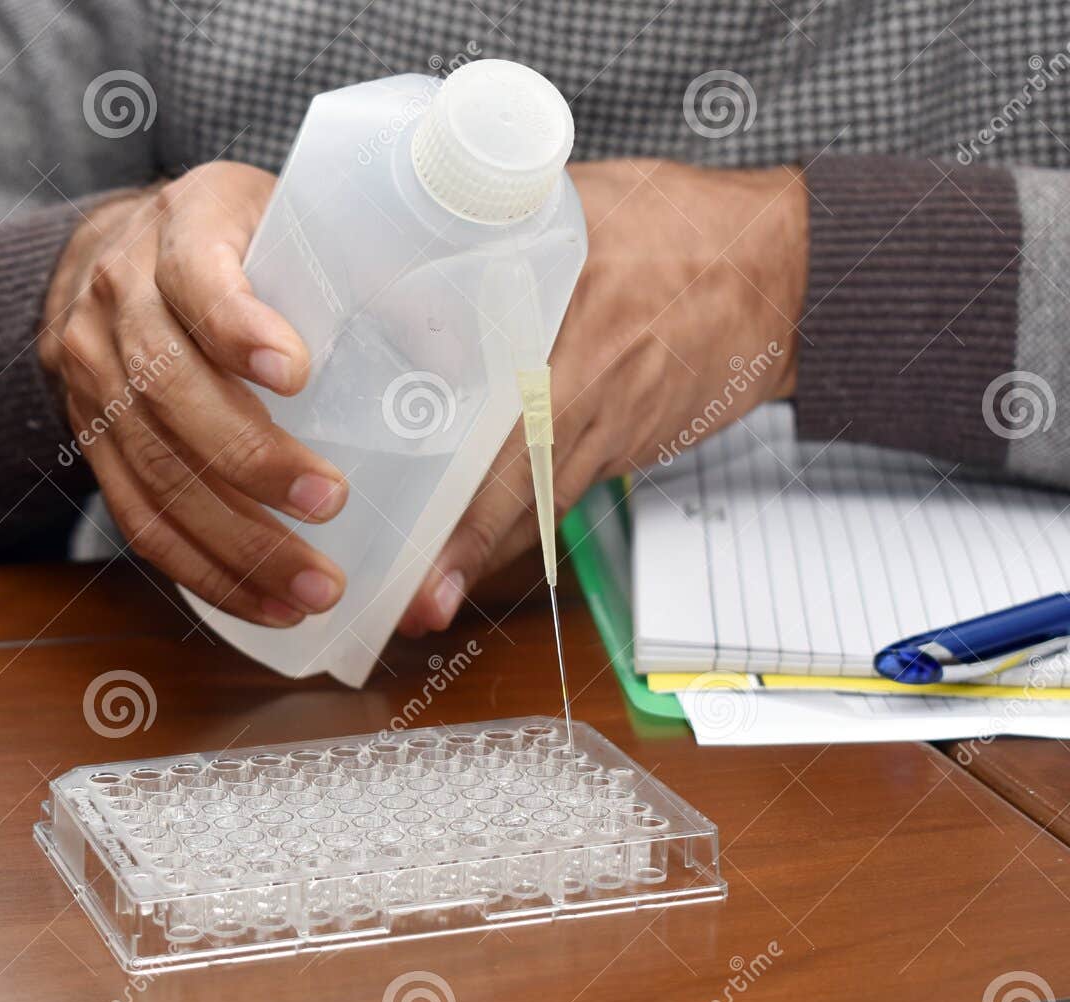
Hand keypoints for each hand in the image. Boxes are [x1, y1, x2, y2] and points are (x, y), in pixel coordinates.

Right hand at [39, 162, 348, 627]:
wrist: (124, 253)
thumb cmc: (244, 242)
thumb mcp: (296, 222)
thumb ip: (363, 275)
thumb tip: (469, 366)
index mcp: (182, 227)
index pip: (198, 278)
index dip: (240, 329)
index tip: (299, 375)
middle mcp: (120, 298)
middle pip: (168, 389)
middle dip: (252, 459)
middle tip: (330, 503)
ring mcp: (93, 373)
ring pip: (154, 470)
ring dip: (237, 541)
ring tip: (315, 587)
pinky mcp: (90, 440)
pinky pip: (138, 518)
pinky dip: (205, 571)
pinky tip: (267, 603)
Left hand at [399, 158, 806, 633]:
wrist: (781, 274)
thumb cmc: (684, 227)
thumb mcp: (589, 205)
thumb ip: (503, 222)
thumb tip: (413, 230)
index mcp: (580, 319)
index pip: (508, 399)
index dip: (460, 460)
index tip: (411, 505)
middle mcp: (590, 385)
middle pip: (517, 475)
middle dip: (462, 540)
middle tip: (412, 596)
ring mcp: (610, 425)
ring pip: (537, 502)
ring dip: (482, 554)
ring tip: (427, 605)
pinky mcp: (621, 445)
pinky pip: (560, 495)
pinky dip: (518, 533)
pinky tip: (472, 562)